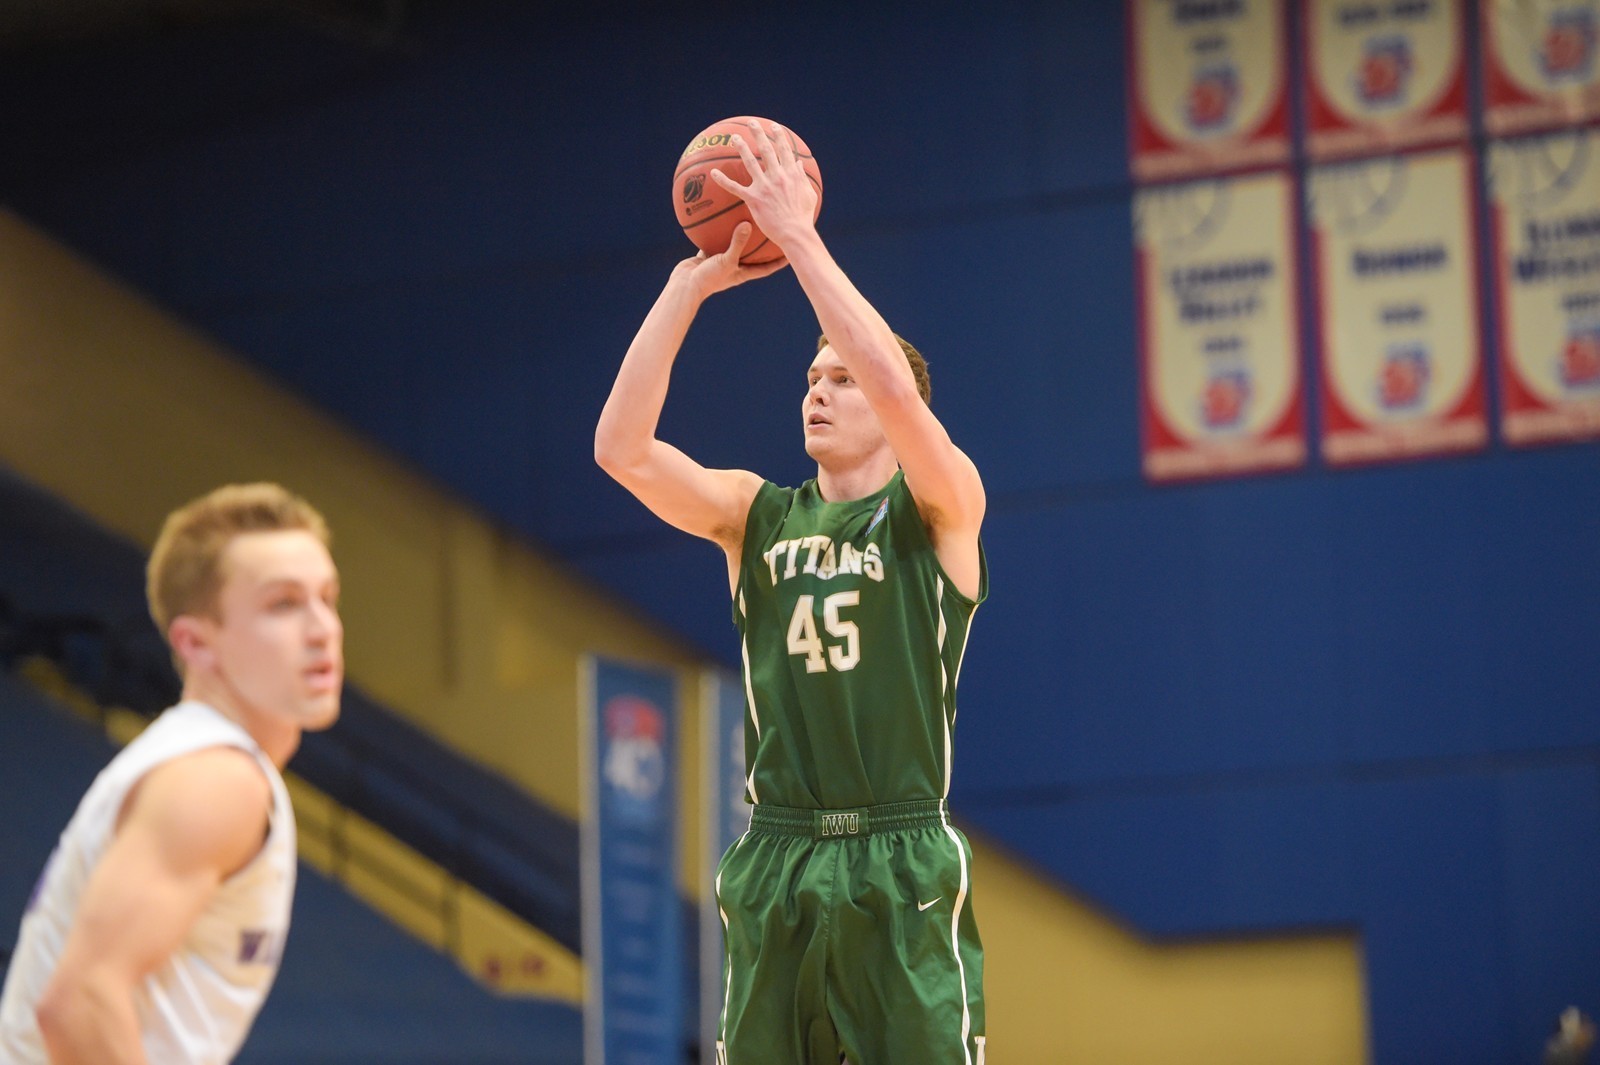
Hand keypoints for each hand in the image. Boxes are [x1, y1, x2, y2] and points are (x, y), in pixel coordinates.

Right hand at [671, 221, 787, 298]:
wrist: (684, 286)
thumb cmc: (708, 279)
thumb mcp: (725, 260)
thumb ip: (737, 243)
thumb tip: (748, 224)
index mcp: (744, 272)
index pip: (768, 266)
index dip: (781, 260)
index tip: (794, 251)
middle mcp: (735, 266)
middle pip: (755, 254)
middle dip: (764, 245)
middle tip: (776, 231)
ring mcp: (721, 260)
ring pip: (735, 244)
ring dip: (741, 233)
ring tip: (750, 217)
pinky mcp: (708, 254)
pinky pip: (716, 238)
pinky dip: (718, 229)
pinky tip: (720, 215)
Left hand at [709, 120, 818, 253]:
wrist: (795, 233)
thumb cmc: (803, 217)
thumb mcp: (809, 194)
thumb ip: (802, 177)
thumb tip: (798, 163)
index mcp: (791, 174)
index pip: (784, 150)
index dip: (779, 136)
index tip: (774, 126)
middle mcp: (777, 176)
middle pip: (766, 150)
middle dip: (759, 133)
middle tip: (751, 123)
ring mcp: (764, 187)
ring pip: (750, 162)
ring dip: (742, 147)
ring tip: (734, 137)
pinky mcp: (753, 199)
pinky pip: (735, 188)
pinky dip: (723, 180)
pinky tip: (713, 173)